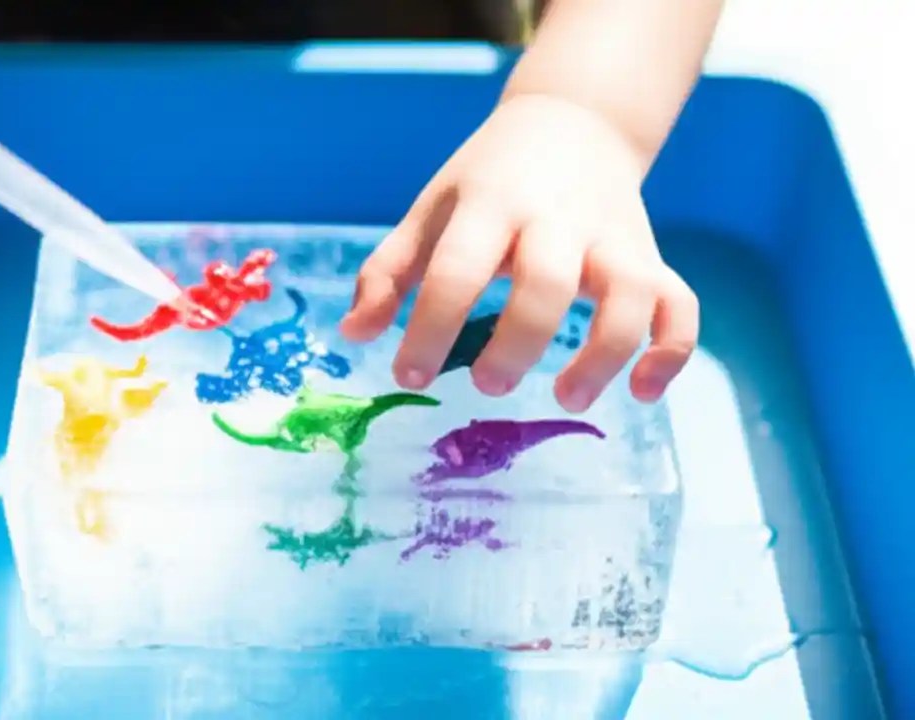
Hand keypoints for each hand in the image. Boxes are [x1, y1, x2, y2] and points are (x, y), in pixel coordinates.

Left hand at [341, 93, 698, 411]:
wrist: (574, 123)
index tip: (408, 374)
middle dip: (517, 342)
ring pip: (628, 296)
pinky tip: (642, 392)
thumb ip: (388, 272)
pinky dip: (671, 352)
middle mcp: (556, 219)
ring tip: (567, 397)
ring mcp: (612, 237)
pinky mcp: (650, 255)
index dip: (429, 327)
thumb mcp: (431, 211)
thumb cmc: (487, 181)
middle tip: (487, 385)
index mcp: (490, 204)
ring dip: (603, 355)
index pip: (457, 269)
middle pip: (547, 283)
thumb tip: (355, 335)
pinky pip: (679, 305)